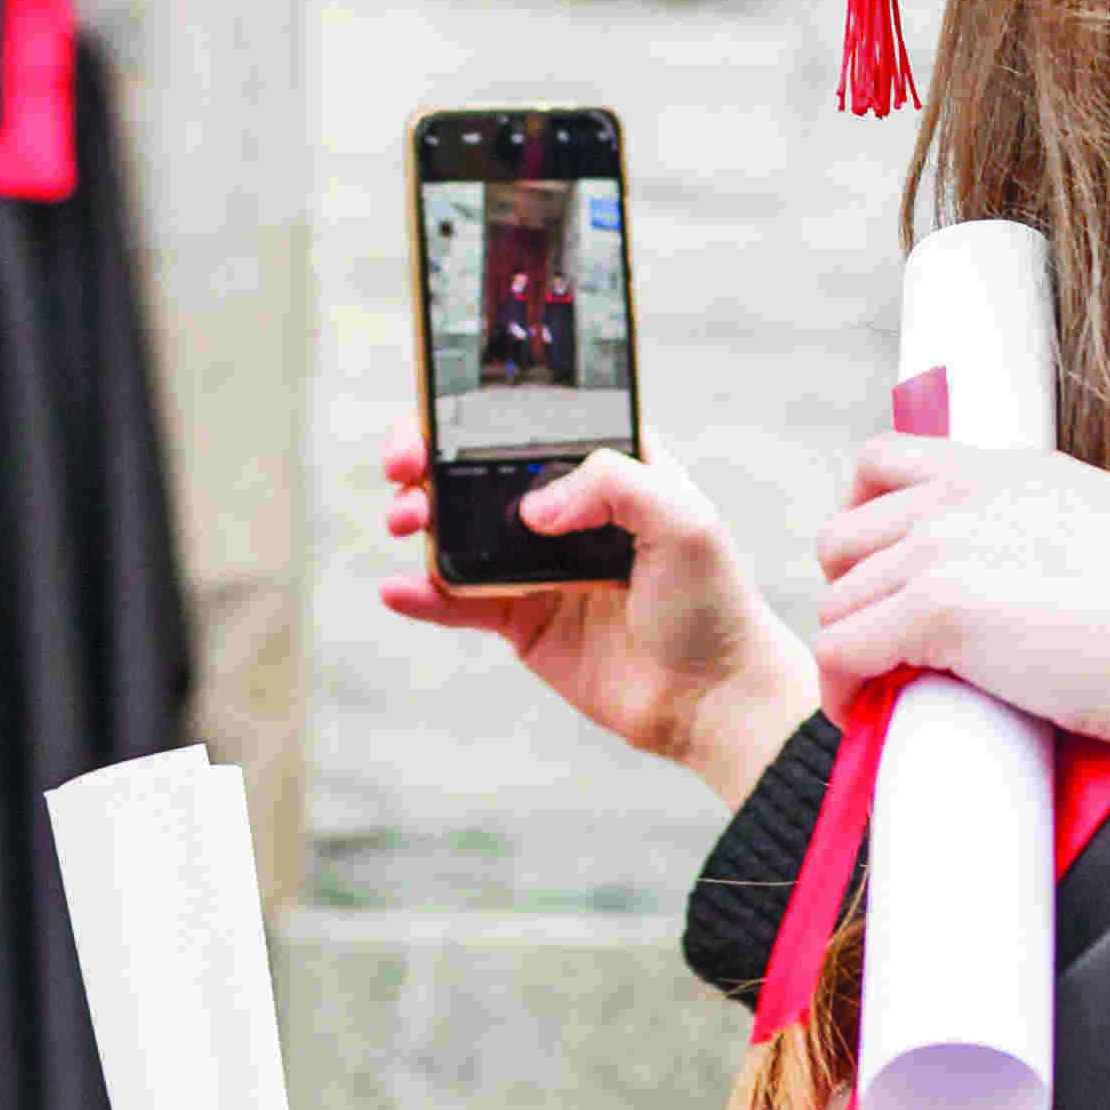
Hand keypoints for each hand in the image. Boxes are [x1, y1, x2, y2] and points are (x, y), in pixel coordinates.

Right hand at [373, 436, 818, 803]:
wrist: (711, 698)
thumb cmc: (712, 601)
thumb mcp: (684, 520)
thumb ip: (614, 483)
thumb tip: (532, 508)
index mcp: (606, 468)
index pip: (531, 422)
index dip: (478, 411)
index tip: (440, 415)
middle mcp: (565, 510)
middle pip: (478, 470)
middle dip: (429, 459)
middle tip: (405, 468)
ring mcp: (537, 565)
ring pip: (458, 531)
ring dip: (417, 518)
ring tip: (403, 521)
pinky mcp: (520, 620)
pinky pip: (458, 602)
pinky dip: (422, 596)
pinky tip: (397, 589)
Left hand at [809, 438, 1109, 757]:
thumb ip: (1067, 530)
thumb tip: (1058, 572)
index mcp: (1014, 470)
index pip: (885, 459)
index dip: (862, 516)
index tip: (874, 567)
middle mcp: (969, 494)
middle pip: (843, 531)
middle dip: (848, 591)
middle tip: (873, 641)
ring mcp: (949, 546)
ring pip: (837, 597)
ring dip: (847, 648)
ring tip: (873, 692)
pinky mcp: (940, 609)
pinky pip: (843, 648)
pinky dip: (843, 689)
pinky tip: (863, 716)